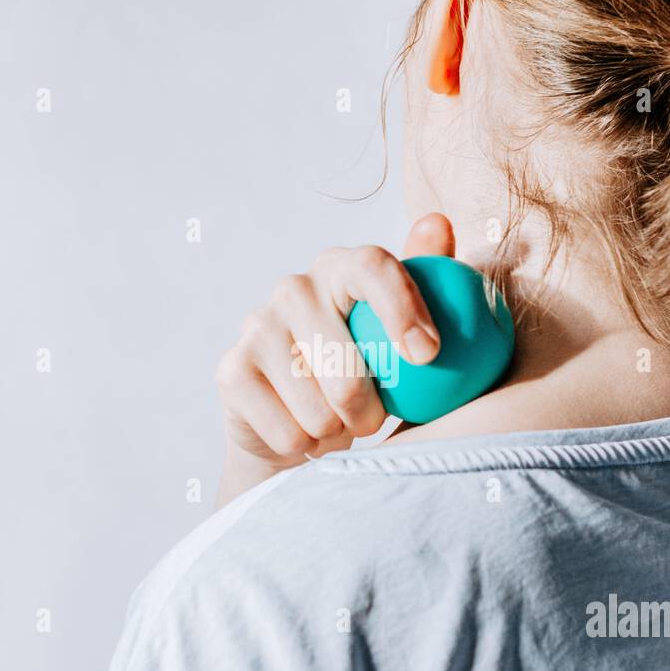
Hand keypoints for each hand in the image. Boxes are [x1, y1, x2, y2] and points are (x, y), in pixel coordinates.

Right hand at [215, 213, 456, 504]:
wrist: (294, 420)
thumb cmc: (362, 368)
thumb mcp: (400, 330)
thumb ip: (427, 278)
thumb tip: (438, 223)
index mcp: (340, 268)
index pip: (372, 268)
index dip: (402, 308)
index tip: (427, 355)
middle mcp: (293, 288)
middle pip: (345, 363)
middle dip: (369, 409)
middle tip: (372, 419)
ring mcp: (256, 327)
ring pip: (319, 409)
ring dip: (336, 432)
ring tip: (333, 422)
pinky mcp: (232, 371)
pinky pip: (289, 433)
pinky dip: (306, 447)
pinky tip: (301, 433)